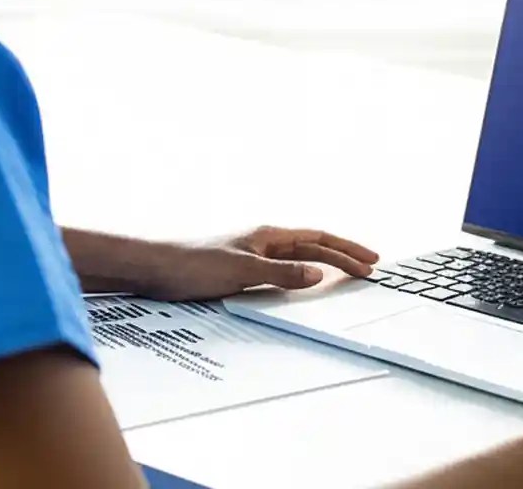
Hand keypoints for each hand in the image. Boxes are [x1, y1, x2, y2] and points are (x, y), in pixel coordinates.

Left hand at [144, 226, 379, 300]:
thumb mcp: (242, 270)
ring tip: (347, 277)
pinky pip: (282, 273)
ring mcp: (253, 256)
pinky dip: (301, 278)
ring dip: (324, 267)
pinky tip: (305, 287)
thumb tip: (320, 274)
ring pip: (299, 260)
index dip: (346, 247)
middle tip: (369, 270)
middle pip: (313, 248)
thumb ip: (282, 273)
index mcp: (268, 235)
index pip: (318, 238)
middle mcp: (264, 242)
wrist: (152, 268)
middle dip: (343, 257)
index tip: (370, 259)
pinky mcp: (240, 272)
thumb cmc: (192, 264)